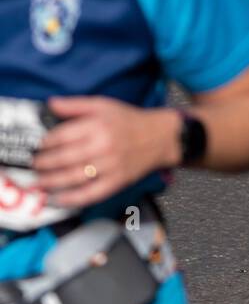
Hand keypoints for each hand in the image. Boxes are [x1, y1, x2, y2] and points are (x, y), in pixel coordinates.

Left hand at [32, 96, 179, 208]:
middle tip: (34, 166)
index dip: (46, 143)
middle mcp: (103, 146)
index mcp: (98, 125)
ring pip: (74, 177)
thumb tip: (50, 103)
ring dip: (52, 182)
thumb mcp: (103, 105)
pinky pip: (91, 194)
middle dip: (44, 164)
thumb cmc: (128, 120)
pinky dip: (72, 199)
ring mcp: (110, 166)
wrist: (159, 137)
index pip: (63, 136)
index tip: (37, 147)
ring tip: (39, 183)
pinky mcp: (116, 182)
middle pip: (65, 158)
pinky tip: (58, 200)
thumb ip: (75, 105)